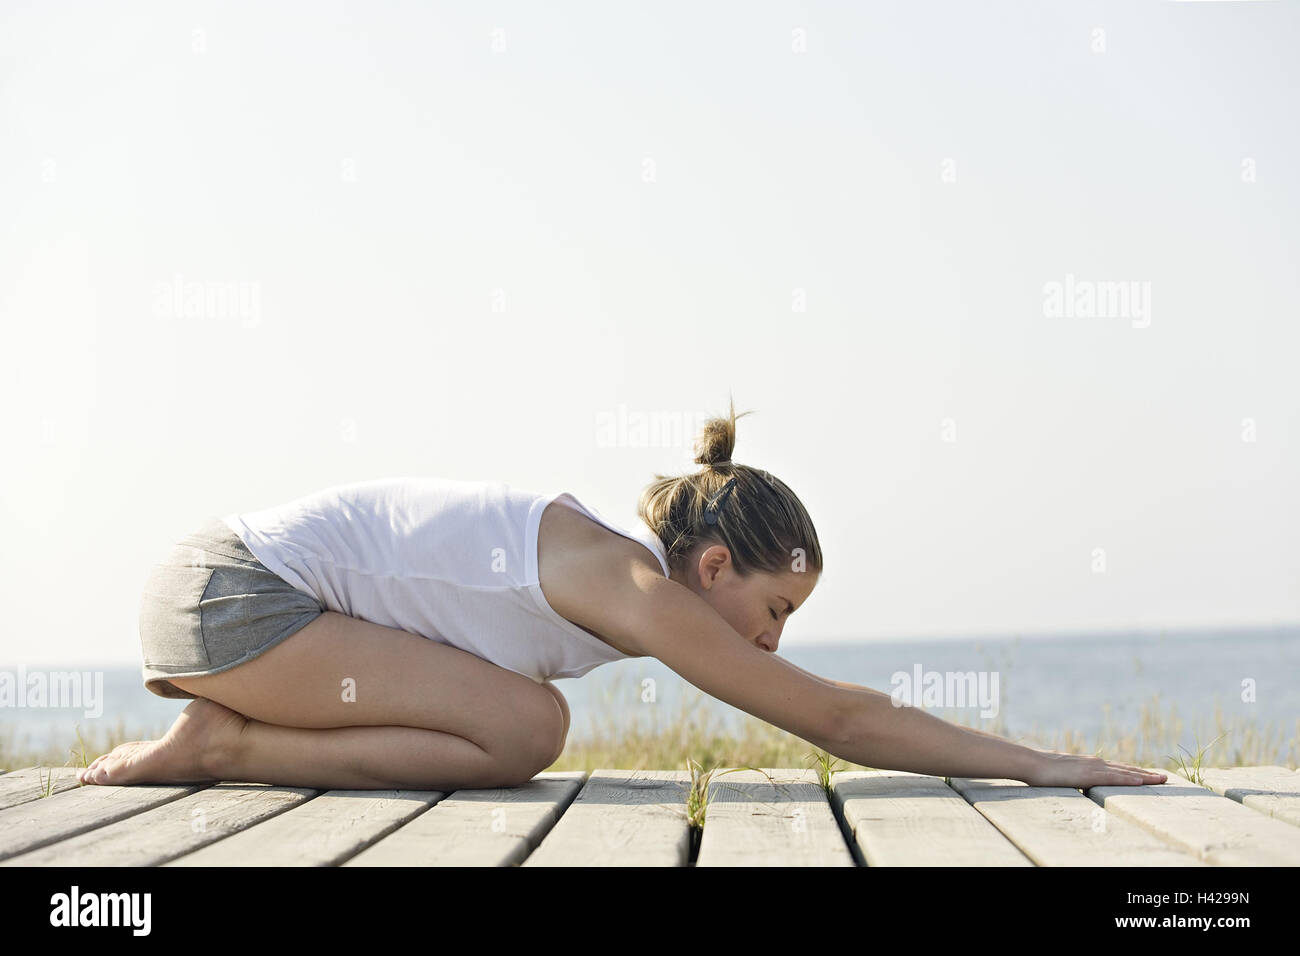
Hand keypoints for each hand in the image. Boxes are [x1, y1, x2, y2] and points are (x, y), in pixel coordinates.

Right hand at [1020, 750, 1167, 788]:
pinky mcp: (1089, 775)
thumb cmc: (1043, 770)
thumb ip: (1074, 777)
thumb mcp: (1063, 774)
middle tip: (1165, 778)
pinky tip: (1142, 782)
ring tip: (1162, 779)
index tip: (1149, 776)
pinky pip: (1115, 778)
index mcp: (1090, 763)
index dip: (1135, 772)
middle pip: (1127, 770)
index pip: (1118, 769)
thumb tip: (1076, 783)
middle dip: (1146, 774)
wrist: (1033, 763)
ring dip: (1145, 776)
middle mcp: (1096, 763)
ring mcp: (1094, 768)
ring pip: (1125, 773)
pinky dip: (1130, 780)